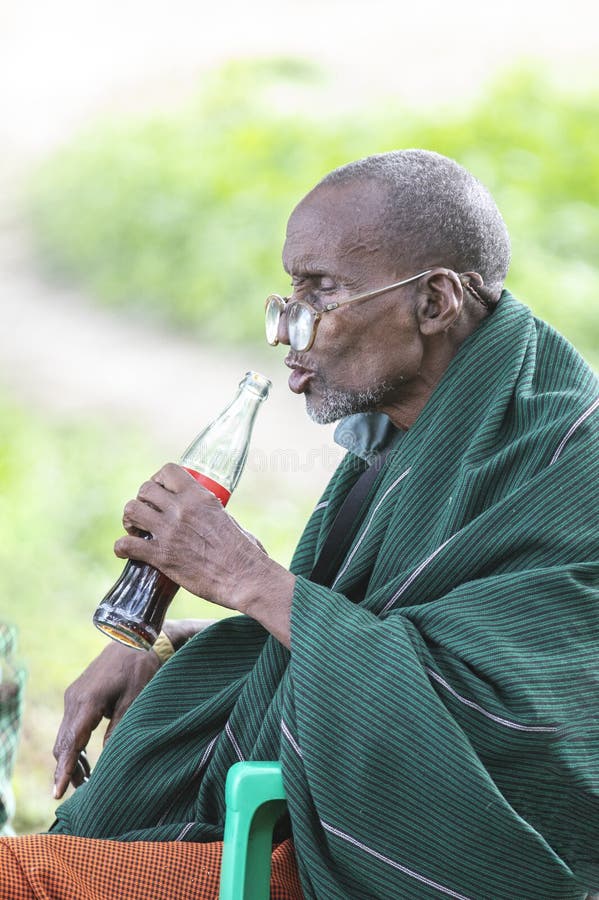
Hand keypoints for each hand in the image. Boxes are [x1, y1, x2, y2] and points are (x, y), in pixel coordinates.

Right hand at [52, 640, 159, 798]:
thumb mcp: (134, 701)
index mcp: (88, 701)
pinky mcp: (78, 694)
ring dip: (71, 757)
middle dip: (67, 769)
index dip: (65, 770)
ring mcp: (74, 696)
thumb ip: (118, 730)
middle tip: (80, 792)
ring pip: (65, 735)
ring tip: (85, 780)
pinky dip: (74, 743)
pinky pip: (70, 725)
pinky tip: (85, 759)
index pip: (71, 743)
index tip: (57, 793)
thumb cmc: (140, 668)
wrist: (135, 638)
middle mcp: (74, 699)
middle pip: (63, 743)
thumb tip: (108, 760)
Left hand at [115, 463, 269, 609]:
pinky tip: (125, 552)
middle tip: (146, 516)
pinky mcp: (161, 556)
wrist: (244, 578)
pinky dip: (121, 548)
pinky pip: (125, 545)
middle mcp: (182, 509)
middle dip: (142, 501)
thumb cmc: (244, 553)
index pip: (167, 471)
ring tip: (135, 531)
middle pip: (144, 489)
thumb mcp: (229, 520)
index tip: (160, 493)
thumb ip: (213, 513)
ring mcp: (169, 532)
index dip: (158, 480)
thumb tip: (210, 517)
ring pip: (131, 510)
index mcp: (200, 497)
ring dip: (129, 520)